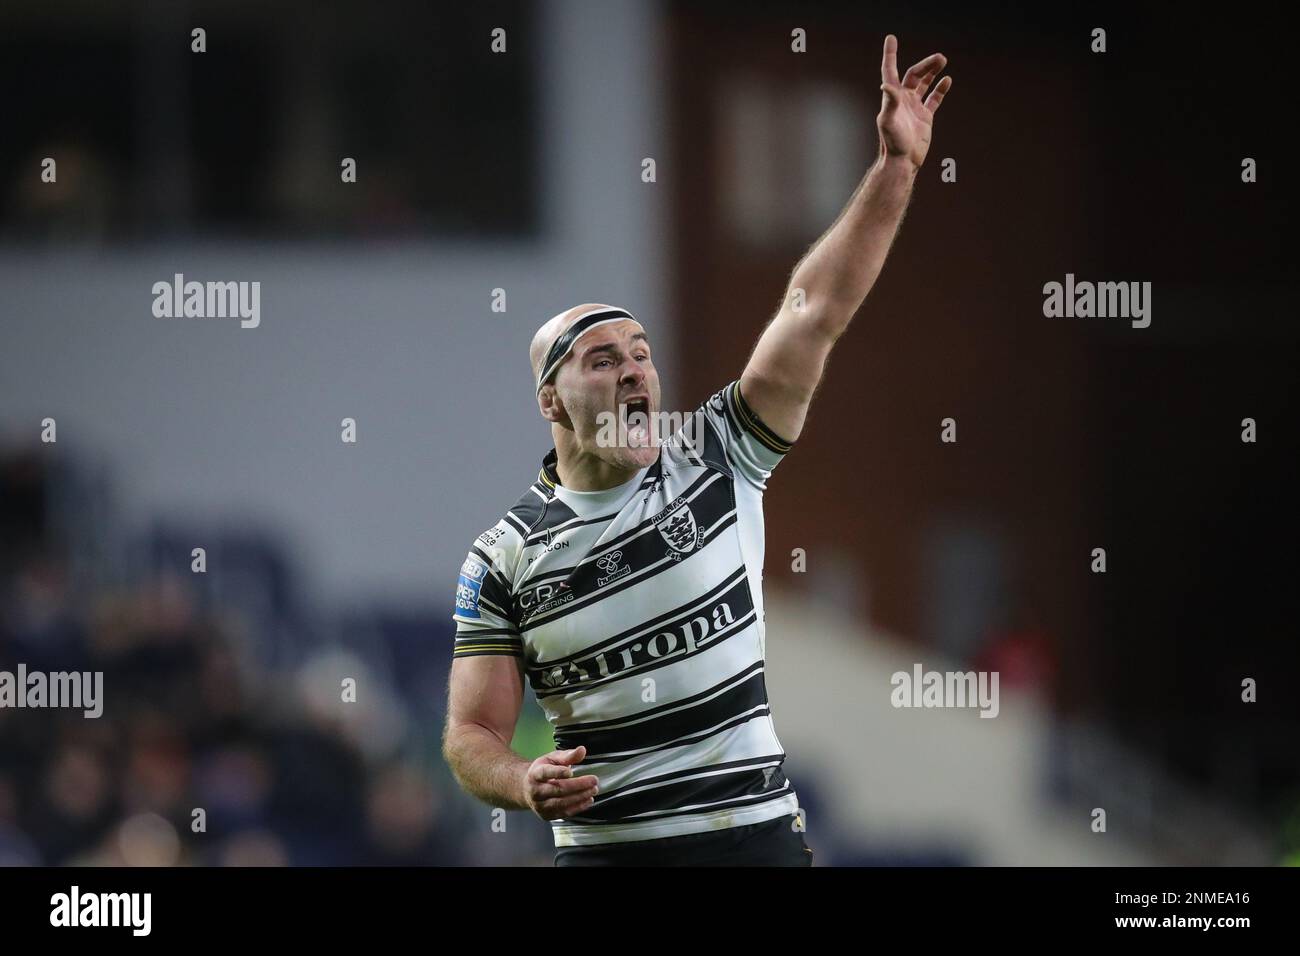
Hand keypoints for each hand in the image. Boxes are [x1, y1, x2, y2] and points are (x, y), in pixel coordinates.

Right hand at [522, 745, 599, 819]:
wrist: (527, 789)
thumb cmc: (542, 771)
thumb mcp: (552, 759)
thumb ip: (567, 755)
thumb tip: (582, 750)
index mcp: (535, 774)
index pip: (545, 773)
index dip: (558, 772)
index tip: (571, 772)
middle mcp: (536, 791)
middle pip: (558, 789)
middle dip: (578, 785)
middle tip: (593, 780)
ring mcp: (540, 805)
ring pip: (562, 803)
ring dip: (580, 797)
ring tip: (593, 790)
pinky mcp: (546, 815)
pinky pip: (564, 813)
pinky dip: (578, 807)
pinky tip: (588, 800)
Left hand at [877, 34, 951, 168]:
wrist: (903, 161)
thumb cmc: (892, 142)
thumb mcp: (888, 120)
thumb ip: (889, 101)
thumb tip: (886, 84)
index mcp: (892, 98)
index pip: (890, 71)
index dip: (890, 55)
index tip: (891, 39)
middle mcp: (902, 100)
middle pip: (914, 75)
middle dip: (926, 65)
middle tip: (940, 58)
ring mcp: (914, 107)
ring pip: (924, 83)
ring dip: (933, 72)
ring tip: (943, 61)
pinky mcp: (925, 117)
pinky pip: (934, 98)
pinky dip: (940, 89)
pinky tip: (947, 80)